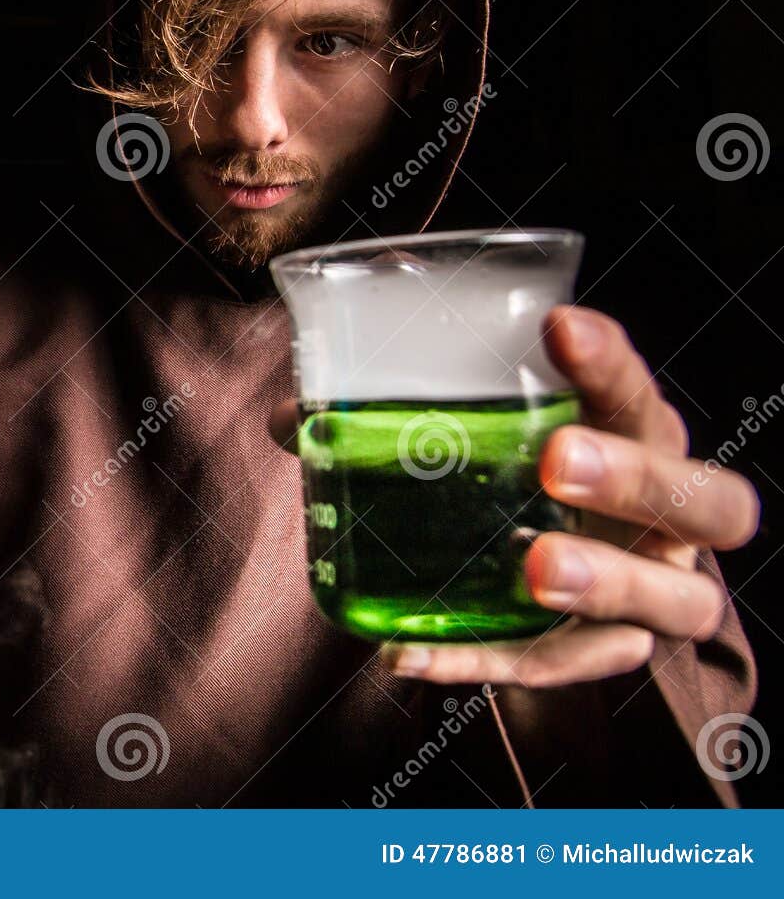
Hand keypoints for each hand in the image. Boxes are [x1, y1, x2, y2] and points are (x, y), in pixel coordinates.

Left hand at [269, 305, 759, 687]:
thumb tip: (292, 416)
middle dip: (633, 476)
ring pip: (674, 598)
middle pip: (703, 498)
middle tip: (554, 458)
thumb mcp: (487, 435)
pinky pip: (559, 666)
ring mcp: (654, 592)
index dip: (612, 364)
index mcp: (642, 439)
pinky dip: (485, 661)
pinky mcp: (605, 653)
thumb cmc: (524, 478)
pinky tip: (410, 654)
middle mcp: (671, 519)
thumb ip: (396, 416)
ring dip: (605, 580)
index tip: (557, 329)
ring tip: (533, 567)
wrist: (567, 573)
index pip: (643, 394)